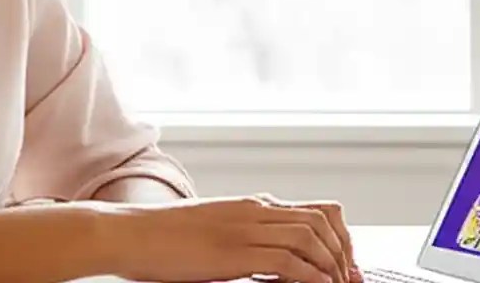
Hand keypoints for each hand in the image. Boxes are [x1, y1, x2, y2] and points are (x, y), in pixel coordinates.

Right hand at [100, 194, 363, 282]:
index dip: (341, 238)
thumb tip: (269, 262)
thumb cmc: (163, 238)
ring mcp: (245, 228)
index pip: (317, 210)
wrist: (130, 232)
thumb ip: (243, 238)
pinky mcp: (234, 251)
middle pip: (322, 221)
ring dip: (331, 266)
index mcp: (253, 205)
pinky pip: (288, 262)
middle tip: (350, 281)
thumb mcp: (213, 230)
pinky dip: (310, 277)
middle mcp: (255, 210)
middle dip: (344, 253)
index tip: (346, 267)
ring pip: (311, 238)